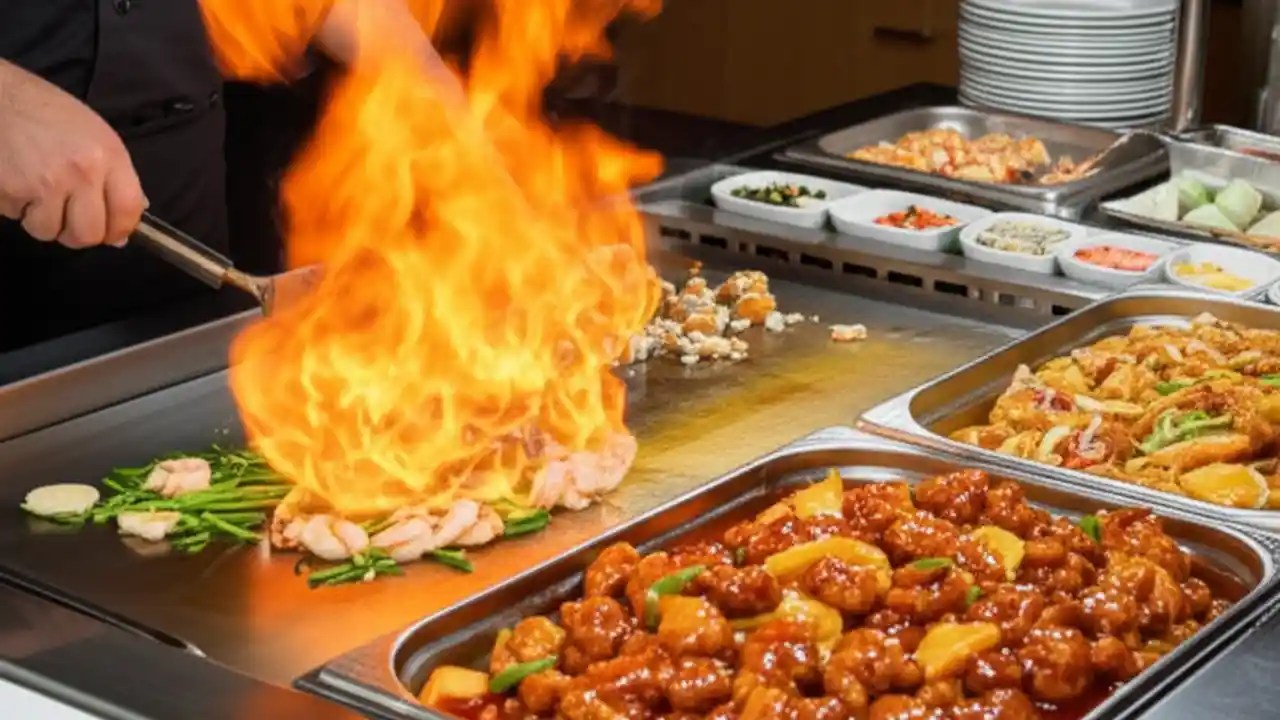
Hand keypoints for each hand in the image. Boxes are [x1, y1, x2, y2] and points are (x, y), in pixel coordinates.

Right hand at [0, 60, 145, 247]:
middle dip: (77, 234)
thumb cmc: (47, 113)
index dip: (119, 230)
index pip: (128, 211)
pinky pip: (17, 217)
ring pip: (48, 232)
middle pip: (88, 235)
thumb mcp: (94, 135)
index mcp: (108, 155)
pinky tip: (16, 179)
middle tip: (67, 218)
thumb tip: (123, 231)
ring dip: (42, 220)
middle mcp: (81, 172)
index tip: (110, 233)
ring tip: (37, 191)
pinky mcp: (12, 190)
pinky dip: (15, 206)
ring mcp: (45, 182)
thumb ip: (114, 180)